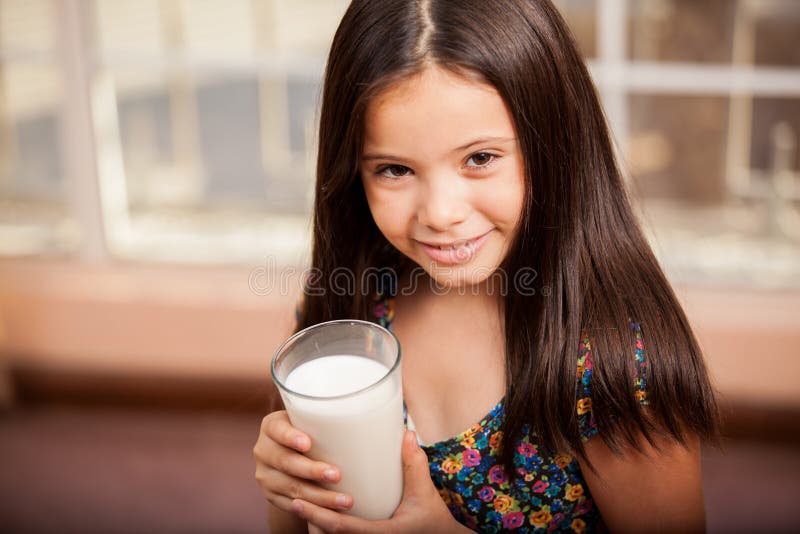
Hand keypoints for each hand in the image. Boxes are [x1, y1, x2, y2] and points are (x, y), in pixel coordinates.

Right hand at [253, 410, 353, 514]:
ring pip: (292, 488)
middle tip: (337, 475)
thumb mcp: (310, 418)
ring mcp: (265, 475)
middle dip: (312, 471)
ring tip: (345, 501)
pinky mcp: (271, 495)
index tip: (308, 443)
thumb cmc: (311, 429)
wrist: (290, 451)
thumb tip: (376, 417)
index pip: (278, 430)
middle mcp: (263, 450)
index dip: (290, 437)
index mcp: (271, 426)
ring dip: (320, 497)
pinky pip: (292, 506)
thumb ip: (329, 418)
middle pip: (286, 462)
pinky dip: (314, 510)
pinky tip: (332, 512)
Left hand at [290, 430, 469, 532]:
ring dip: (316, 524)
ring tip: (298, 501)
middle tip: (292, 497)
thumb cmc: (432, 519)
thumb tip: (406, 432)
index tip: (299, 500)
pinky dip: (328, 529)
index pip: (342, 529)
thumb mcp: (424, 493)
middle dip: (310, 519)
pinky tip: (317, 514)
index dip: (318, 516)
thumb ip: (415, 464)